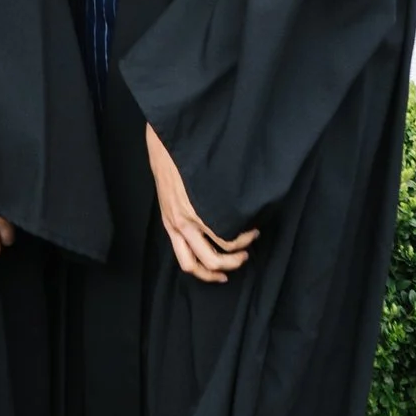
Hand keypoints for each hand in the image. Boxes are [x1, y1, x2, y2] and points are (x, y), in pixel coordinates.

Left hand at [145, 127, 256, 283]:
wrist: (165, 140)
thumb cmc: (169, 162)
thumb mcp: (170, 194)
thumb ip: (183, 211)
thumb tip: (204, 224)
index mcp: (171, 224)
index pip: (187, 263)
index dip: (207, 275)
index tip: (223, 275)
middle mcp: (178, 225)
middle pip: (205, 264)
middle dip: (229, 266)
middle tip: (243, 258)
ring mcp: (190, 216)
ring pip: (219, 252)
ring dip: (238, 252)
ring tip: (251, 237)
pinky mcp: (200, 205)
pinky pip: (223, 231)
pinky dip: (241, 232)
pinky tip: (249, 222)